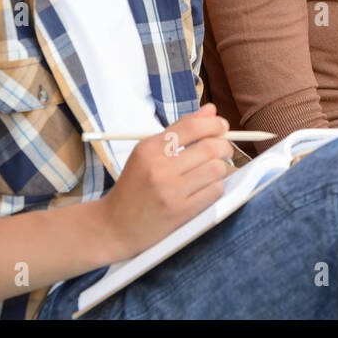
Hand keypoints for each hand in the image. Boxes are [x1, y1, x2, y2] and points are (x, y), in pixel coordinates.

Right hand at [95, 103, 233, 259]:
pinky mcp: (180, 213)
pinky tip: (207, 186)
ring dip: (222, 167)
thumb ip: (180, 129)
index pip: (192, 126)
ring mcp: (170, 192)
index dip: (214, 124)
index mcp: (148, 149)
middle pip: (209, 147)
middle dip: (224, 146)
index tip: (222, 127)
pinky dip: (217, 186)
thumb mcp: (147, 153)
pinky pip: (214, 191)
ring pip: (216, 169)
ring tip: (214, 169)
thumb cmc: (134, 186)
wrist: (113, 227)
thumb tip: (210, 110)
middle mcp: (158, 169)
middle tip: (224, 149)